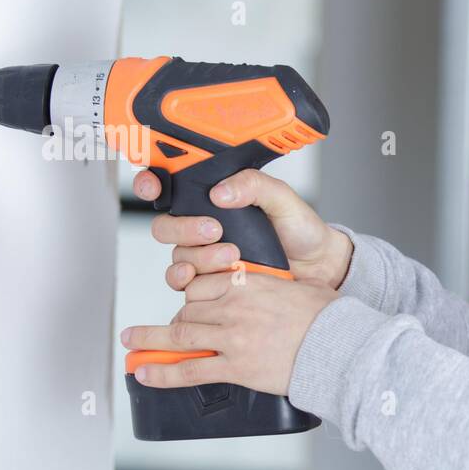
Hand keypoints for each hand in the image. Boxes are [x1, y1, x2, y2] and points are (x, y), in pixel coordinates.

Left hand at [121, 268, 340, 395]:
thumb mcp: (299, 288)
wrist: (339, 347)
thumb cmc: (328, 319)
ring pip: (179, 336)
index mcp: (248, 282)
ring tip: (132, 343)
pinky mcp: (235, 366)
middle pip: (189, 310)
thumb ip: (274, 287)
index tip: (191, 304)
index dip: (193, 296)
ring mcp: (232, 337)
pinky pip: (188, 369)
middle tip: (168, 332)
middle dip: (177, 321)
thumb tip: (272, 292)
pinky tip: (143, 371)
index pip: (204, 284)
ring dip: (151, 341)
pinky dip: (161, 372)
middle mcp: (234, 306)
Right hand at [133, 168, 354, 291]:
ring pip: (177, 257)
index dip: (150, 183)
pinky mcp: (211, 284)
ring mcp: (205, 256)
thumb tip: (221, 192)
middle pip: (166, 226)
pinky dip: (194, 283)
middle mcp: (203, 227)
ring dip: (199, 257)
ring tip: (232, 256)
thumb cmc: (300, 230)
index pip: (171, 188)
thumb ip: (254, 185)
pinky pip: (186, 285)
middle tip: (214, 230)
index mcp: (215, 199)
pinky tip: (216, 278)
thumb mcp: (282, 198)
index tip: (152, 185)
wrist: (318, 266)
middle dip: (184, 228)